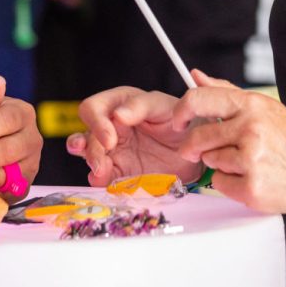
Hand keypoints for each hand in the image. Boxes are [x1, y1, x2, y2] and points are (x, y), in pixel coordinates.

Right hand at [71, 85, 202, 187]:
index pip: (93, 109)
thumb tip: (117, 114)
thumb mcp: (164, 107)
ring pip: (89, 155)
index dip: (96, 124)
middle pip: (87, 135)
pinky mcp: (120, 172)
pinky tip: (103, 181)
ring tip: (99, 171)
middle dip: (91, 148)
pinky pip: (103, 177)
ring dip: (90, 163)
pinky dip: (100, 180)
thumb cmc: (182, 121)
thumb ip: (140, 106)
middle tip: (101, 162)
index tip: (110, 140)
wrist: (197, 151)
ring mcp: (114, 151)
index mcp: (119, 105)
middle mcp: (111, 127)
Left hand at [172, 71, 285, 213]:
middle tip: (198, 150)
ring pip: (209, 160)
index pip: (199, 99)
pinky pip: (219, 183)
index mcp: (251, 105)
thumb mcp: (262, 106)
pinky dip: (229, 183)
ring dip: (218, 163)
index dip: (180, 111)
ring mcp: (251, 159)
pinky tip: (249, 177)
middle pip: (198, 136)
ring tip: (244, 162)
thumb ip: (225, 91)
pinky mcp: (251, 187)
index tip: (177, 121)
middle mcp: (250, 129)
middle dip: (193, 145)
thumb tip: (195, 75)